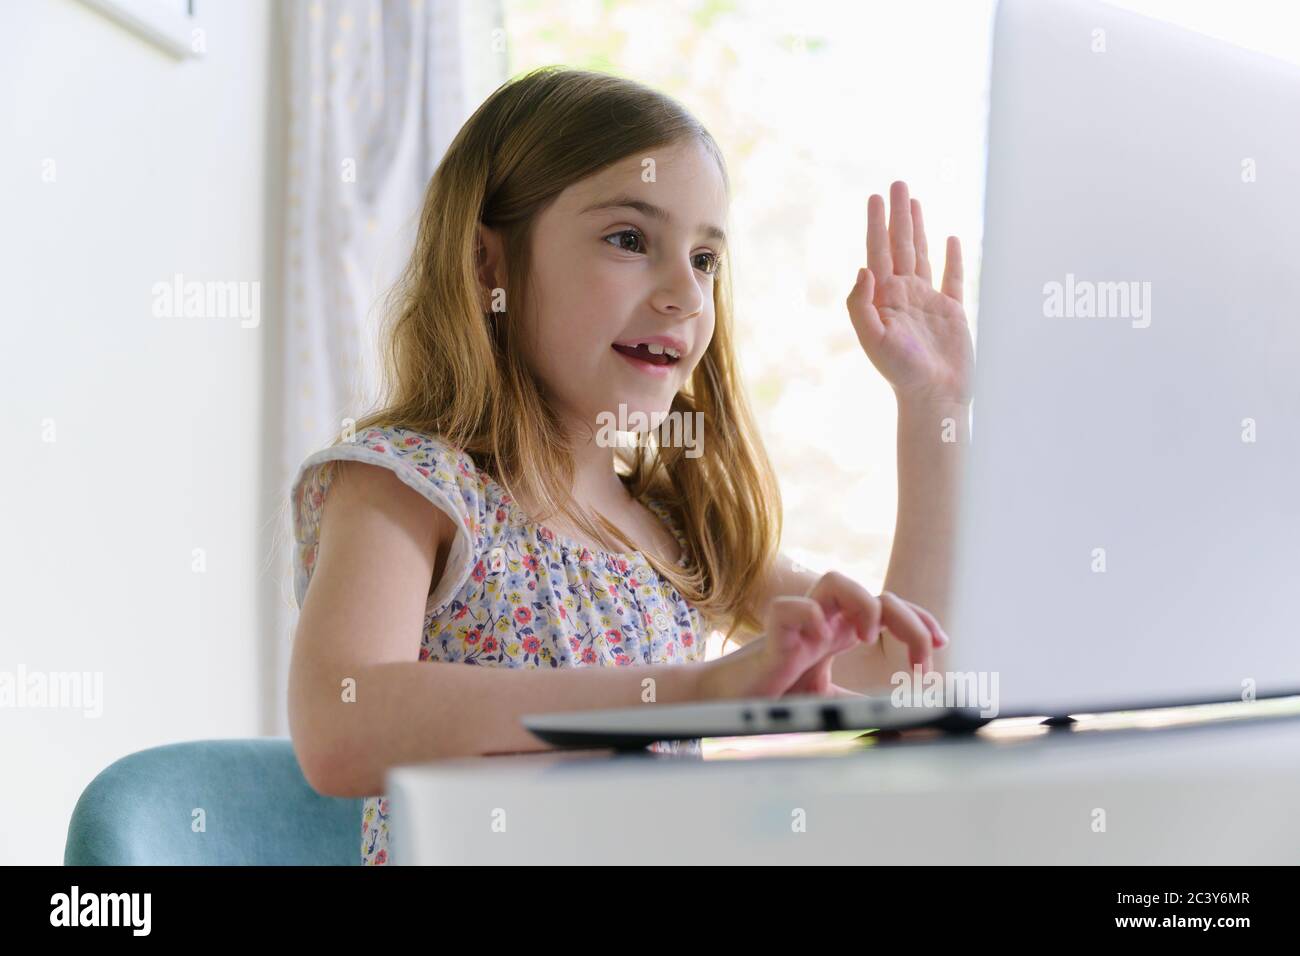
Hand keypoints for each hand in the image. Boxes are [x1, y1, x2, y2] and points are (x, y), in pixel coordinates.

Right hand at [702, 572, 948, 699]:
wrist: (725, 705)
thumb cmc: (775, 698)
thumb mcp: (833, 704)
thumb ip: (865, 707)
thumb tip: (907, 723)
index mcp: (841, 632)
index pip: (889, 607)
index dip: (919, 618)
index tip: (941, 642)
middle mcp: (824, 622)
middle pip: (875, 593)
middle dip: (909, 619)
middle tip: (922, 658)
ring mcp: (798, 625)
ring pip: (835, 580)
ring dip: (863, 603)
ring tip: (867, 637)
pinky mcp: (771, 637)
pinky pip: (788, 607)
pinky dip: (808, 618)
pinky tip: (818, 642)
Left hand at [846, 181, 973, 407]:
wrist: (934, 396)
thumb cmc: (902, 372)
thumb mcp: (872, 338)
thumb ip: (862, 304)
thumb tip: (862, 269)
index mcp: (884, 299)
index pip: (878, 252)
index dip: (877, 223)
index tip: (875, 197)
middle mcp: (903, 295)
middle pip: (900, 245)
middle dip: (899, 214)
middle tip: (897, 183)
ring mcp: (927, 302)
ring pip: (922, 254)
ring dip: (919, 227)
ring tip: (915, 201)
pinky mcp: (951, 311)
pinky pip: (952, 277)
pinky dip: (952, 257)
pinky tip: (950, 238)